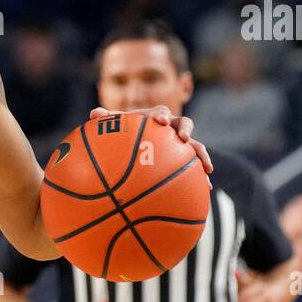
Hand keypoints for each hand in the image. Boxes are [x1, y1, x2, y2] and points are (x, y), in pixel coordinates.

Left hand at [89, 106, 212, 175]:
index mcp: (156, 118)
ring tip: (206, 168)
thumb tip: (94, 113)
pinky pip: (195, 166)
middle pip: (184, 124)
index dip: (161, 115)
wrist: (137, 146)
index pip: (161, 112)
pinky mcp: (185, 159)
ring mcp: (180, 143)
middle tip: (184, 138)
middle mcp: (172, 128)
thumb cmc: (125, 135)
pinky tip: (206, 188)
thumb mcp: (116, 128)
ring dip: (201, 154)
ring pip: (196, 145)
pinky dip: (201, 176)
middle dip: (186, 129)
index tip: (160, 120)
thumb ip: (107, 120)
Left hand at [235, 268, 278, 301]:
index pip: (251, 290)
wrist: (284, 290)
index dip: (242, 296)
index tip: (235, 300)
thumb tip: (234, 271)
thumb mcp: (254, 281)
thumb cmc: (263, 287)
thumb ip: (242, 278)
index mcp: (262, 286)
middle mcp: (268, 296)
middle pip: (255, 301)